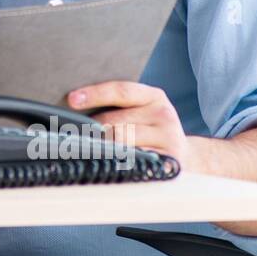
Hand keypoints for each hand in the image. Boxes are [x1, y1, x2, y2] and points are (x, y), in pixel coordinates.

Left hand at [66, 81, 192, 169]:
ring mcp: (169, 139)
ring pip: (121, 143)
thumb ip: (117, 106)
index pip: (121, 91)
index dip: (95, 94)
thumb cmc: (149, 131)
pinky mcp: (169, 162)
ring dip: (100, 147)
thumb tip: (74, 106)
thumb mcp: (141, 111)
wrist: (185, 157)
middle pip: (115, 122)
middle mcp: (164, 115)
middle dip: (91, 130)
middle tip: (70, 135)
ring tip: (86, 151)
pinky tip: (107, 164)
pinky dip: (117, 163)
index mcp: (154, 96)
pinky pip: (134, 162)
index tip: (72, 99)